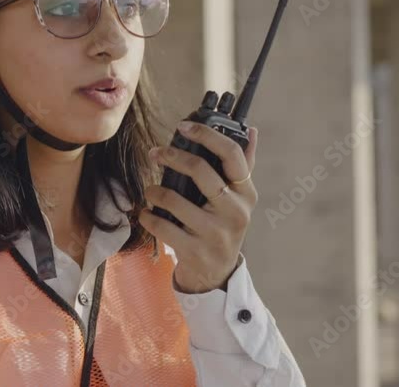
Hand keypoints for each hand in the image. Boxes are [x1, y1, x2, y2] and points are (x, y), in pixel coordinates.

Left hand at [138, 122, 258, 293]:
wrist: (217, 273)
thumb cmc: (223, 225)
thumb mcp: (237, 199)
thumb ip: (243, 166)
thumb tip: (252, 131)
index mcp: (246, 192)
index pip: (231, 153)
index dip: (206, 135)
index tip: (184, 126)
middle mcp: (235, 211)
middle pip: (200, 171)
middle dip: (172, 156)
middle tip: (155, 153)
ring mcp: (216, 233)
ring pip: (175, 200)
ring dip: (155, 190)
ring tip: (150, 190)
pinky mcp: (196, 252)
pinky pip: (163, 227)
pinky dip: (148, 216)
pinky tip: (146, 213)